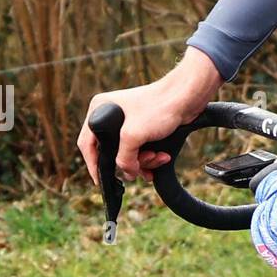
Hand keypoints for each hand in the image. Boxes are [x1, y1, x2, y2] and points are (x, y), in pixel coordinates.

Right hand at [77, 46, 222, 184]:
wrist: (189, 96)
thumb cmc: (160, 106)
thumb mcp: (133, 136)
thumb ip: (123, 159)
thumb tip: (127, 173)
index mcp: (100, 109)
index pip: (87, 144)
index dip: (93, 164)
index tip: (100, 181)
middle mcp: (112, 114)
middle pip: (111, 152)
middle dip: (129, 163)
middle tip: (140, 167)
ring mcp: (129, 121)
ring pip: (129, 153)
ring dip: (144, 161)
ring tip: (158, 157)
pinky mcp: (145, 126)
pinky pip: (142, 149)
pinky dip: (151, 157)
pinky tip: (162, 158)